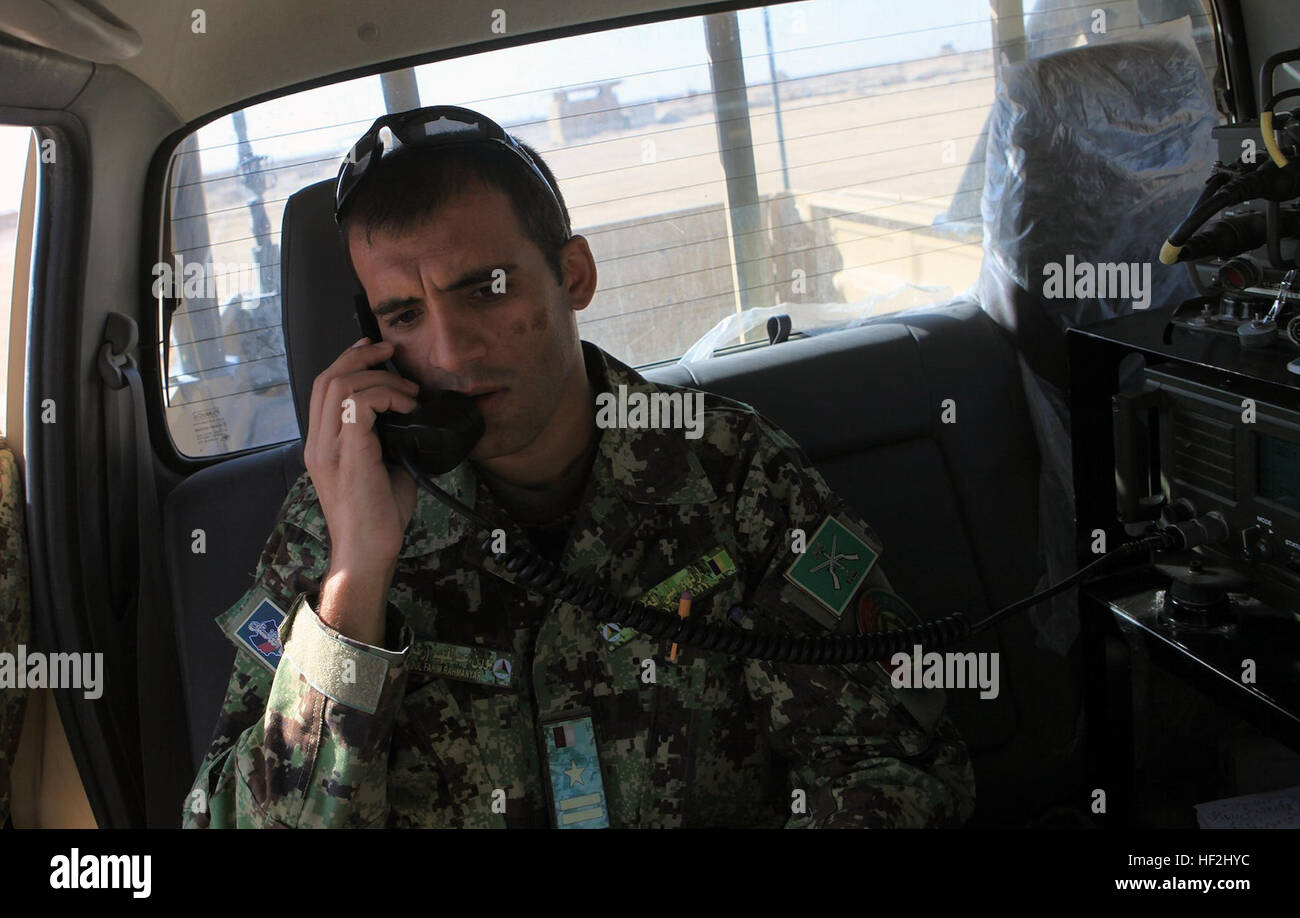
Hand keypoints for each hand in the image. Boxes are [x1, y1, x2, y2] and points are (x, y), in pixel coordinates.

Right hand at [304, 337, 419, 640]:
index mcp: (322, 445)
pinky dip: (386, 395)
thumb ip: (385, 439)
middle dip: (360, 356)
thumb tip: (410, 416)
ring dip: (380, 378)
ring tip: (408, 390)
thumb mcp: (381, 467)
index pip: (323, 388)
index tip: (375, 351)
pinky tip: (406, 407)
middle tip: (390, 351)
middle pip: (327, 378)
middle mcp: (318, 443)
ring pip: (340, 385)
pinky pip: (359, 404)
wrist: (367, 553)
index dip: (348, 361)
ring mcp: (329, 449)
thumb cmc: (378, 517)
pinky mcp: (348, 455)